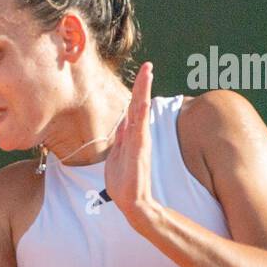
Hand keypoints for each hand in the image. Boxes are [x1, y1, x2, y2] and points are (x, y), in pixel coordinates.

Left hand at [104, 62, 160, 225]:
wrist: (131, 201)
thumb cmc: (123, 180)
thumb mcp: (117, 155)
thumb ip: (122, 138)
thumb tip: (124, 122)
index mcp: (132, 136)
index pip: (134, 108)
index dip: (137, 91)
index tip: (143, 72)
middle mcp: (139, 136)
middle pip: (140, 105)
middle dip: (144, 85)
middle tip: (148, 65)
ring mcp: (140, 142)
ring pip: (141, 113)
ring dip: (144, 93)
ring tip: (148, 74)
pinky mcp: (139, 152)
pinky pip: (139, 130)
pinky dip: (141, 116)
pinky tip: (142, 103)